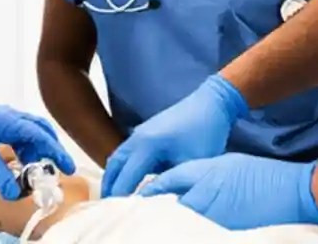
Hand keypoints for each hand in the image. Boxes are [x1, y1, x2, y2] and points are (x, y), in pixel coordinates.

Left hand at [0, 90, 76, 199]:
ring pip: (28, 134)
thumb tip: (15, 193)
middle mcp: (10, 117)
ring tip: (34, 170)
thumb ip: (1, 176)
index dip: (56, 152)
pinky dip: (23, 149)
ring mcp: (2, 119)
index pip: (42, 136)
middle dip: (50, 149)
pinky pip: (17, 136)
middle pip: (40, 131)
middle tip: (57, 168)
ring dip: (35, 150)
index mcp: (11, 120)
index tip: (68, 167)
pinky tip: (18, 163)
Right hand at [101, 75, 248, 196]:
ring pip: (117, 157)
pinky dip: (120, 166)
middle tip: (105, 208)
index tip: (117, 214)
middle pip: (115, 165)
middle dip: (109, 187)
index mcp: (148, 144)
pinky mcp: (145, 130)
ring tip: (111, 196)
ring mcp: (140, 131)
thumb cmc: (205, 133)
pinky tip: (124, 178)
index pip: (128, 176)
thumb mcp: (192, 163)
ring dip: (112, 175)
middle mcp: (138, 137)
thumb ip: (172, 182)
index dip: (121, 196)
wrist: (212, 103)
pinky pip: (125, 151)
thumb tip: (158, 200)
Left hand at [140, 153, 317, 230]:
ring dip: (173, 224)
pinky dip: (193, 232)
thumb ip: (202, 175)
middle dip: (156, 210)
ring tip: (158, 229)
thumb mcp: (228, 166)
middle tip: (140, 217)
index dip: (151, 190)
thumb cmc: (264, 175)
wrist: (296, 192)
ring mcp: (215, 212)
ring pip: (184, 219)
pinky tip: (186, 234)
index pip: (167, 180)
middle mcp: (205, 192)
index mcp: (205, 171)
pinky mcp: (227, 229)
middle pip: (170, 203)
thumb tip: (187, 186)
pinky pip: (202, 231)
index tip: (136, 197)